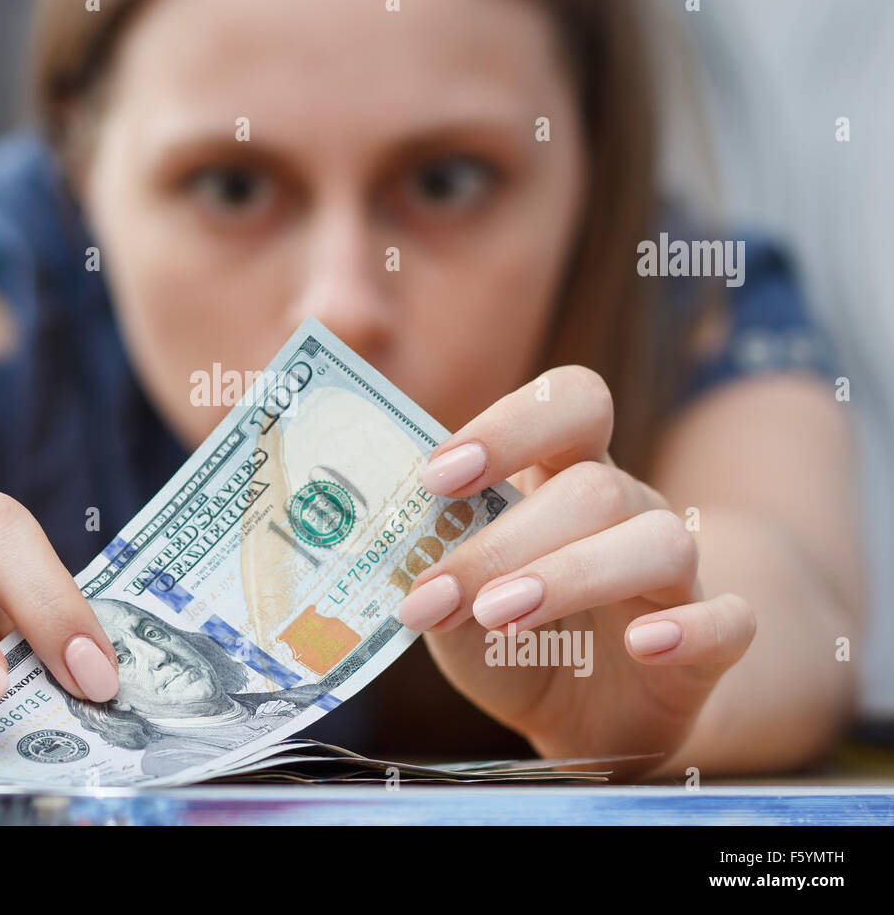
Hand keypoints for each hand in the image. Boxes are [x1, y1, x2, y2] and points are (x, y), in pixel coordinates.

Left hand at [396, 366, 755, 774]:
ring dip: (572, 575)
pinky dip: (690, 628)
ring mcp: (677, 574)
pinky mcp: (711, 642)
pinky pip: (729, 620)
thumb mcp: (456, 606)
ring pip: (660, 542)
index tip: (439, 478)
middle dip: (509, 539)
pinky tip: (642, 645)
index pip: (570, 404)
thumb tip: (397, 560)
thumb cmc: (512, 641)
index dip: (511, 425)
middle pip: (595, 486)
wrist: (583, 722)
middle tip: (444, 594)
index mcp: (563, 476)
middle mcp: (628, 509)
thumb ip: (434, 573)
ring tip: (500, 618)